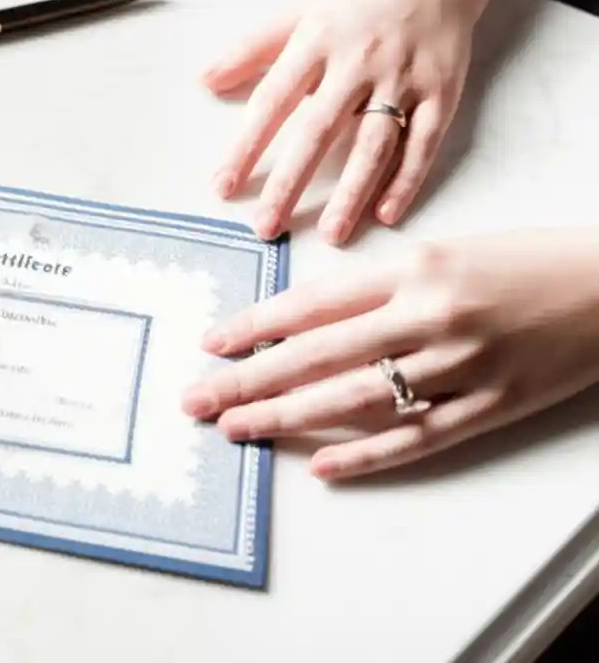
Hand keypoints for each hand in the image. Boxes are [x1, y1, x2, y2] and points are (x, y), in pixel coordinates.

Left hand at [180, 228, 598, 479]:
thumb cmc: (521, 262)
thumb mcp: (442, 252)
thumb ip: (374, 285)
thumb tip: (299, 318)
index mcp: (413, 268)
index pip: (313, 303)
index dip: (255, 326)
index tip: (211, 344)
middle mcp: (429, 316)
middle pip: (317, 355)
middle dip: (247, 379)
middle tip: (196, 399)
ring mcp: (461, 366)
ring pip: (355, 399)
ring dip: (287, 417)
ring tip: (237, 429)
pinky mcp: (491, 406)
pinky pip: (417, 438)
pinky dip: (366, 454)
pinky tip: (321, 466)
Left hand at [202, 0, 514, 243]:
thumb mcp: (301, 12)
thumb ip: (252, 50)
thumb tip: (205, 81)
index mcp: (317, 42)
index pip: (272, 102)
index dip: (245, 148)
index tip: (224, 187)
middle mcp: (359, 62)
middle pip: (318, 131)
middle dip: (290, 183)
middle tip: (267, 226)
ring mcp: (403, 78)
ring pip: (374, 143)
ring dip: (352, 193)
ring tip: (330, 234)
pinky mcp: (443, 90)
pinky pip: (424, 142)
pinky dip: (407, 180)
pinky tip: (386, 213)